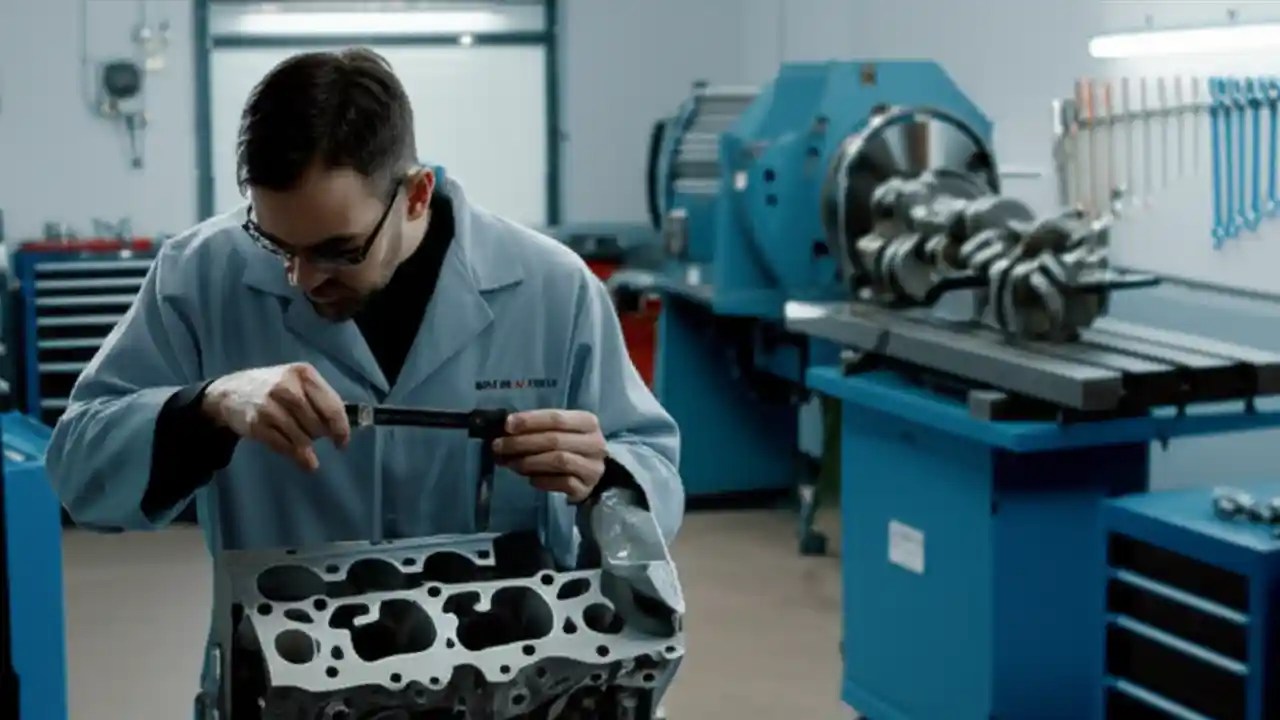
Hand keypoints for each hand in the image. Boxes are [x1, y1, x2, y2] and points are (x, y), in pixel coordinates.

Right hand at [202, 362, 349, 471]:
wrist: (230, 392)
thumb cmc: (273, 388)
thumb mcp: (297, 382)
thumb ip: (320, 400)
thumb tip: (340, 431)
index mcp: (303, 373)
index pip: (332, 406)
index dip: (341, 428)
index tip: (342, 442)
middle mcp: (287, 386)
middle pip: (317, 424)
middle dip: (320, 435)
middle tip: (315, 436)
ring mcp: (269, 405)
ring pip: (301, 437)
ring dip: (307, 449)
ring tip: (307, 450)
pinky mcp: (256, 423)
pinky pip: (284, 446)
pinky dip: (296, 457)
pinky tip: (303, 461)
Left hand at [492, 410, 606, 502]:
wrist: (590, 472)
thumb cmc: (570, 445)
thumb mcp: (560, 430)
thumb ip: (538, 428)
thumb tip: (506, 430)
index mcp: (588, 422)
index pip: (557, 418)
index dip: (530, 421)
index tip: (507, 425)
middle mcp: (595, 443)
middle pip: (555, 440)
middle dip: (522, 443)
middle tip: (499, 446)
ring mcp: (592, 467)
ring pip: (558, 461)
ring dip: (530, 462)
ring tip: (511, 463)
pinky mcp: (586, 488)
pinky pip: (561, 483)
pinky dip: (542, 480)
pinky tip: (530, 479)